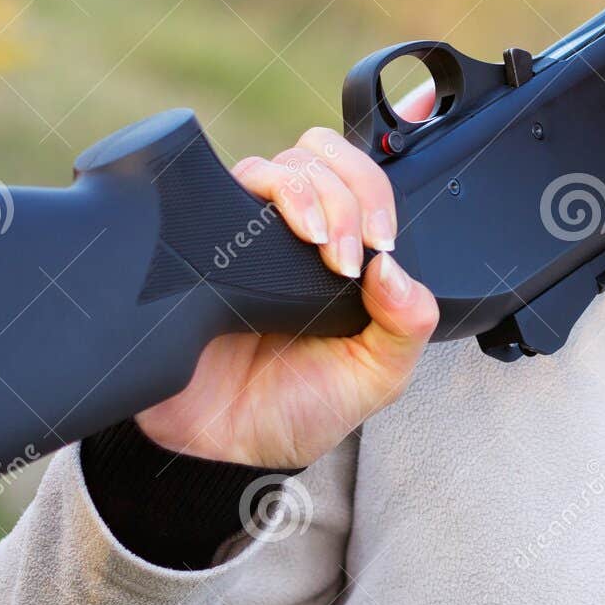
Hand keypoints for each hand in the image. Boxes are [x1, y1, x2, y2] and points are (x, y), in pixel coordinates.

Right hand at [135, 84, 439, 466]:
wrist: (219, 447)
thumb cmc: (296, 408)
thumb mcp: (375, 376)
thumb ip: (406, 326)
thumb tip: (394, 270)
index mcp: (341, 252)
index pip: (363, 183)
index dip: (375, 198)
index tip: (379, 246)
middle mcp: (292, 232)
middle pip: (320, 157)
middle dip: (345, 193)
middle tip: (345, 254)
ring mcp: (244, 234)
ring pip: (276, 166)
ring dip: (307, 193)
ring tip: (317, 248)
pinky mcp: (199, 242)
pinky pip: (219, 191)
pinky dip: (255, 195)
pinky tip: (271, 238)